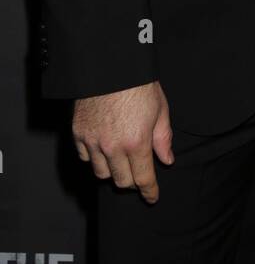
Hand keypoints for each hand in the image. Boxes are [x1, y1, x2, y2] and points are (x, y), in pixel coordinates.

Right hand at [72, 81, 173, 204]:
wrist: (111, 66)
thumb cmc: (139, 84)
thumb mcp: (160, 109)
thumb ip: (163, 138)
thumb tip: (167, 160)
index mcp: (136, 142)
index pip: (143, 178)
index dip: (149, 191)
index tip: (152, 197)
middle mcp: (112, 146)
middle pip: (121, 181)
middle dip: (132, 182)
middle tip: (138, 175)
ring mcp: (93, 141)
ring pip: (101, 172)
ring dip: (113, 171)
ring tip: (120, 161)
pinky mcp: (78, 133)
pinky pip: (85, 157)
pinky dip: (94, 158)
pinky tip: (102, 150)